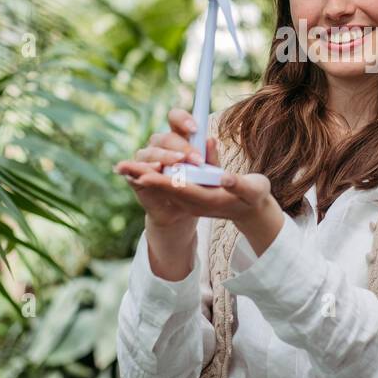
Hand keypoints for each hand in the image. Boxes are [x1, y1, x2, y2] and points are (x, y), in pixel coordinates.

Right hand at [116, 107, 215, 228]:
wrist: (181, 212)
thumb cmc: (196, 186)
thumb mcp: (208, 173)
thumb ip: (210, 158)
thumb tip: (211, 140)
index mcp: (178, 138)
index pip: (176, 119)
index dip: (183, 120)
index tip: (195, 129)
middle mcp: (159, 145)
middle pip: (165, 138)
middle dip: (181, 148)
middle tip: (196, 160)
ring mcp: (145, 158)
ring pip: (151, 152)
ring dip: (164, 158)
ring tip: (177, 165)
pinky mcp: (134, 174)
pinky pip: (133, 168)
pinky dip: (139, 168)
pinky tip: (151, 170)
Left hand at [116, 108, 275, 233]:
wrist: (251, 210)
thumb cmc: (254, 197)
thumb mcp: (254, 190)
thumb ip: (240, 184)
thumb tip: (226, 178)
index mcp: (208, 199)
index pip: (180, 189)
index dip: (161, 182)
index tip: (143, 176)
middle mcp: (195, 200)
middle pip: (166, 186)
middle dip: (145, 176)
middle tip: (124, 168)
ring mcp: (191, 197)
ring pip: (164, 184)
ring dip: (144, 175)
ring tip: (123, 167)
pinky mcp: (190, 191)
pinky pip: (168, 182)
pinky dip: (153, 175)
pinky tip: (137, 168)